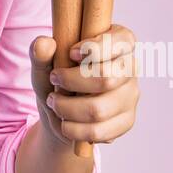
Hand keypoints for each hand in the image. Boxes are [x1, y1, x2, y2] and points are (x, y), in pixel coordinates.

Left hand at [30, 23, 138, 148]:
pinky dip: (74, 129)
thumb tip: (44, 43)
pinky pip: (99, 131)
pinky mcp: (126, 121)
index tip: (71, 53)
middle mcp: (130, 68)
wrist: (62, 112)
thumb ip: (41, 53)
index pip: (123, 40)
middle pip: (107, 78)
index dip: (96, 48)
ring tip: (55, 103)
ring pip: (99, 109)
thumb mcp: (45, 65)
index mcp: (118, 42)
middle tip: (54, 79)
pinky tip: (64, 122)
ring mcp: (131, 96)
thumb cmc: (58, 80)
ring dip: (67, 109)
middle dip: (71, 81)